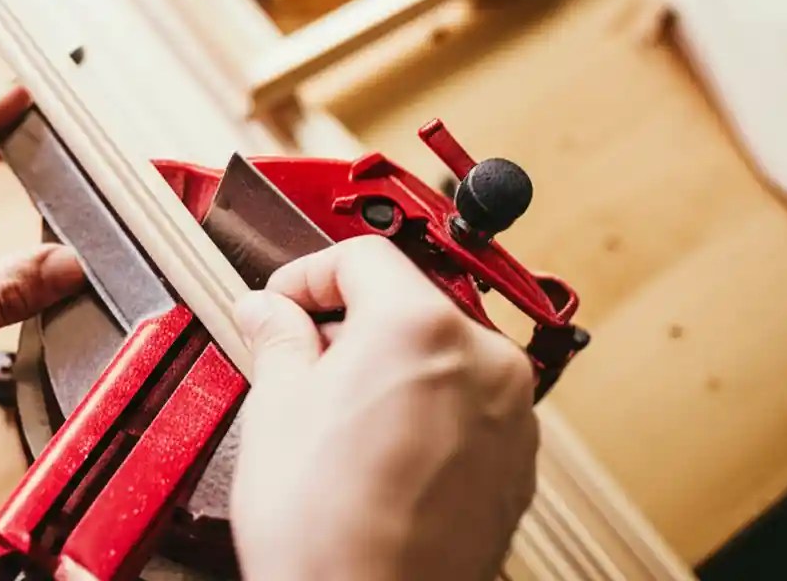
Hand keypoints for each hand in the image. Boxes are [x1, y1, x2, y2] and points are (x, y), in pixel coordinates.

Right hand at [230, 236, 537, 580]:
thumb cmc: (326, 530)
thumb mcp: (276, 408)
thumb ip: (278, 338)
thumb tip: (270, 312)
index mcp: (420, 327)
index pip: (363, 257)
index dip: (309, 274)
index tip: (284, 301)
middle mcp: (482, 360)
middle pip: (407, 303)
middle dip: (350, 322)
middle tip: (300, 357)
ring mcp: (509, 413)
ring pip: (440, 355)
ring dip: (389, 366)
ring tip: (337, 415)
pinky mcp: (516, 461)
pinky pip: (466, 405)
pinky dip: (424, 408)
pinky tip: (377, 450)